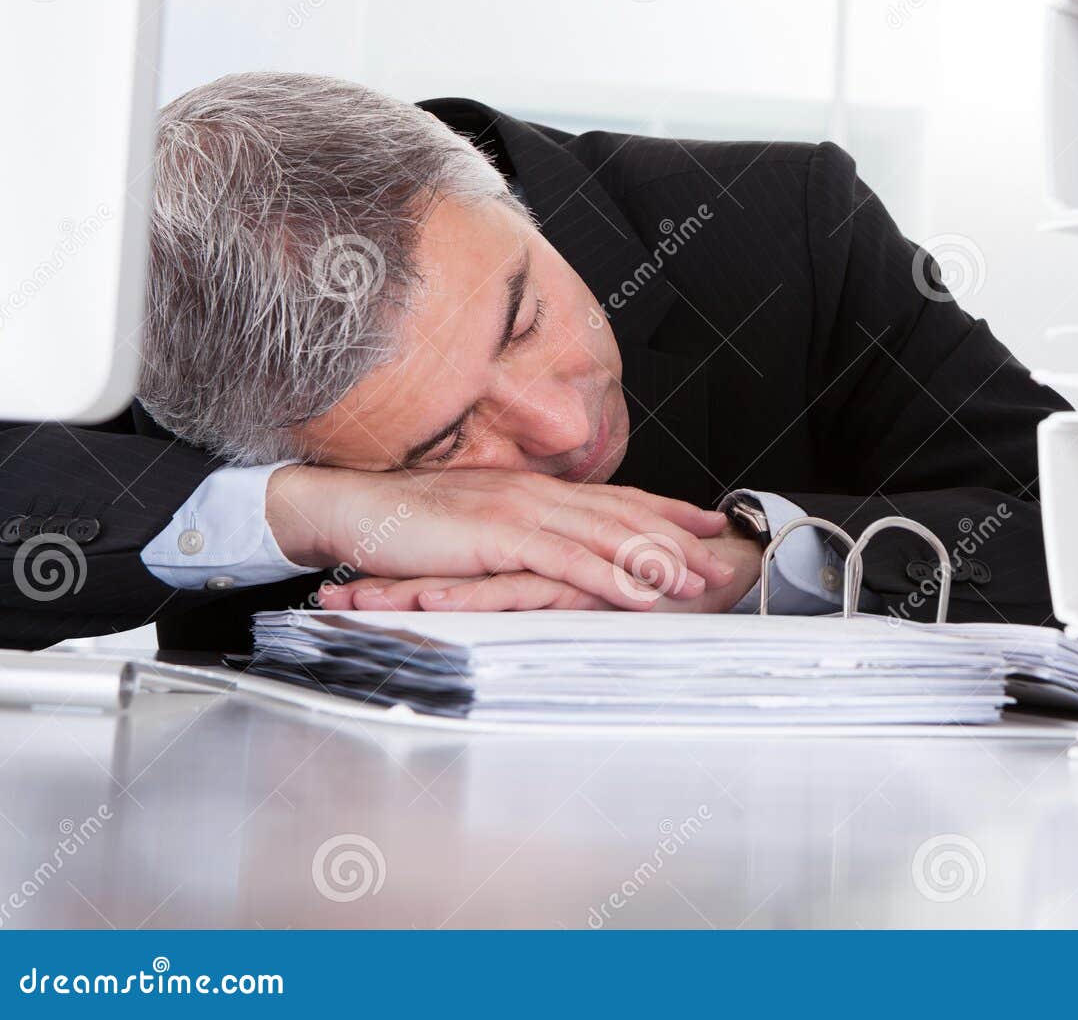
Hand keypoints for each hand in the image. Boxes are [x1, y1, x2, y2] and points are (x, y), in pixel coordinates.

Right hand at [318, 532, 766, 613]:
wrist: (348, 506)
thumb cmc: (404, 523)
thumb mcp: (473, 527)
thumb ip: (514, 535)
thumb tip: (544, 553)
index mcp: (532, 491)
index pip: (613, 498)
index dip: (663, 509)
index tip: (706, 521)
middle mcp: (536, 493)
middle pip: (623, 515)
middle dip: (677, 538)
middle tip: (721, 558)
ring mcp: (520, 511)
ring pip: (606, 535)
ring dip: (657, 560)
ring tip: (697, 583)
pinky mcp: (500, 536)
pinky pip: (567, 560)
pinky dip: (610, 576)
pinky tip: (641, 593)